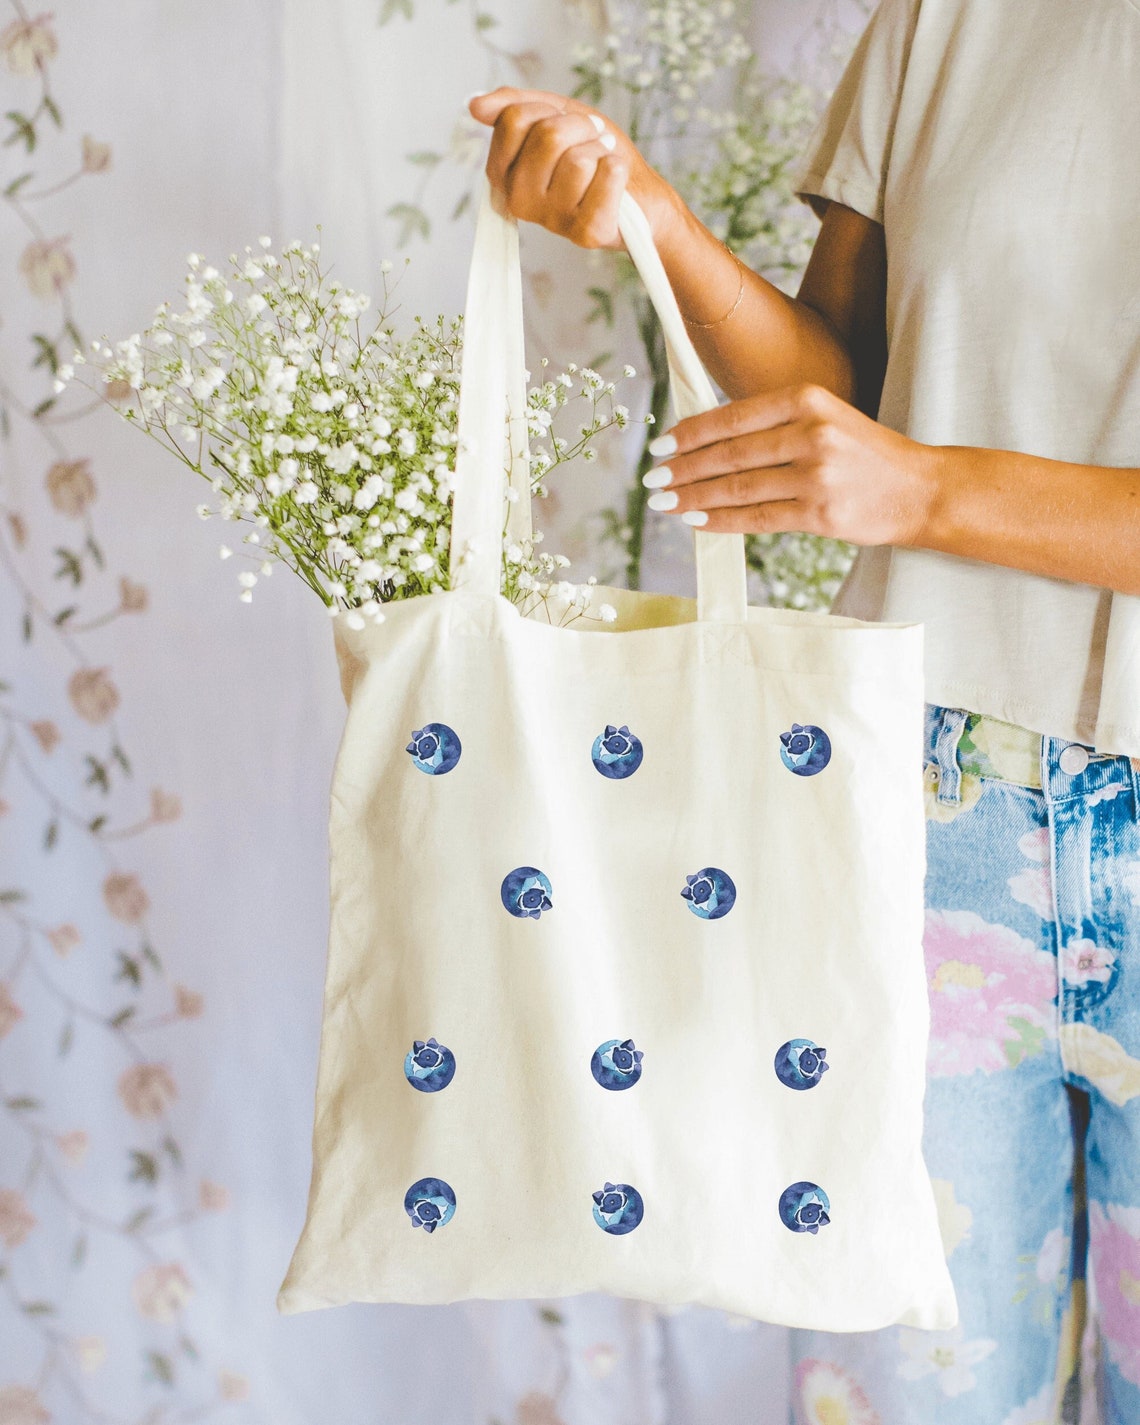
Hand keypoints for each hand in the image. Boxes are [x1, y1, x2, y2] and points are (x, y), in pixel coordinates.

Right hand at [467, 87, 681, 251]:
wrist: (639, 196)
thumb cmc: (594, 154)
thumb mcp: (556, 117)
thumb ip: (515, 106)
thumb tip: (473, 105)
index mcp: (504, 174)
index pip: (513, 119)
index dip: (548, 110)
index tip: (564, 123)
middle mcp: (520, 201)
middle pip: (547, 135)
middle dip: (580, 127)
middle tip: (591, 141)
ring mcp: (551, 221)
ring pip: (578, 158)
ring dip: (600, 149)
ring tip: (602, 163)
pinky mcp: (584, 233)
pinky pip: (606, 174)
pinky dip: (618, 168)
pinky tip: (615, 185)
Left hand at [643, 383, 939, 547]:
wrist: (920, 489)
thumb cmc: (865, 456)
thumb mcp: (826, 419)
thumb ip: (775, 426)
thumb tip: (710, 442)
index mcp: (807, 400)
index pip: (734, 417)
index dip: (691, 433)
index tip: (661, 445)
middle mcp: (810, 433)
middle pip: (730, 454)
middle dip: (684, 469)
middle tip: (652, 479)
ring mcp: (816, 475)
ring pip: (739, 487)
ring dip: (695, 497)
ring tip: (665, 502)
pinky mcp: (821, 513)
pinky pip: (758, 518)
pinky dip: (722, 520)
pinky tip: (697, 521)